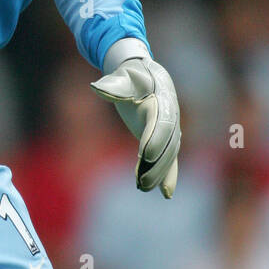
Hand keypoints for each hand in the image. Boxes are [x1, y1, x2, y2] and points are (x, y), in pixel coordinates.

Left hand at [91, 48, 180, 197]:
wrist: (144, 75)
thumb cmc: (130, 76)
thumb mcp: (122, 76)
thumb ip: (113, 85)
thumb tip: (97, 88)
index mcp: (161, 100)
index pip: (160, 122)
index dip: (155, 138)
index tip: (145, 154)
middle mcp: (170, 116)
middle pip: (167, 143)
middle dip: (156, 163)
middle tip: (142, 181)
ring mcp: (171, 129)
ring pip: (169, 154)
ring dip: (159, 173)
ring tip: (144, 188)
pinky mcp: (165, 139)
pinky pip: (170, 158)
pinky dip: (169, 175)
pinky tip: (166, 193)